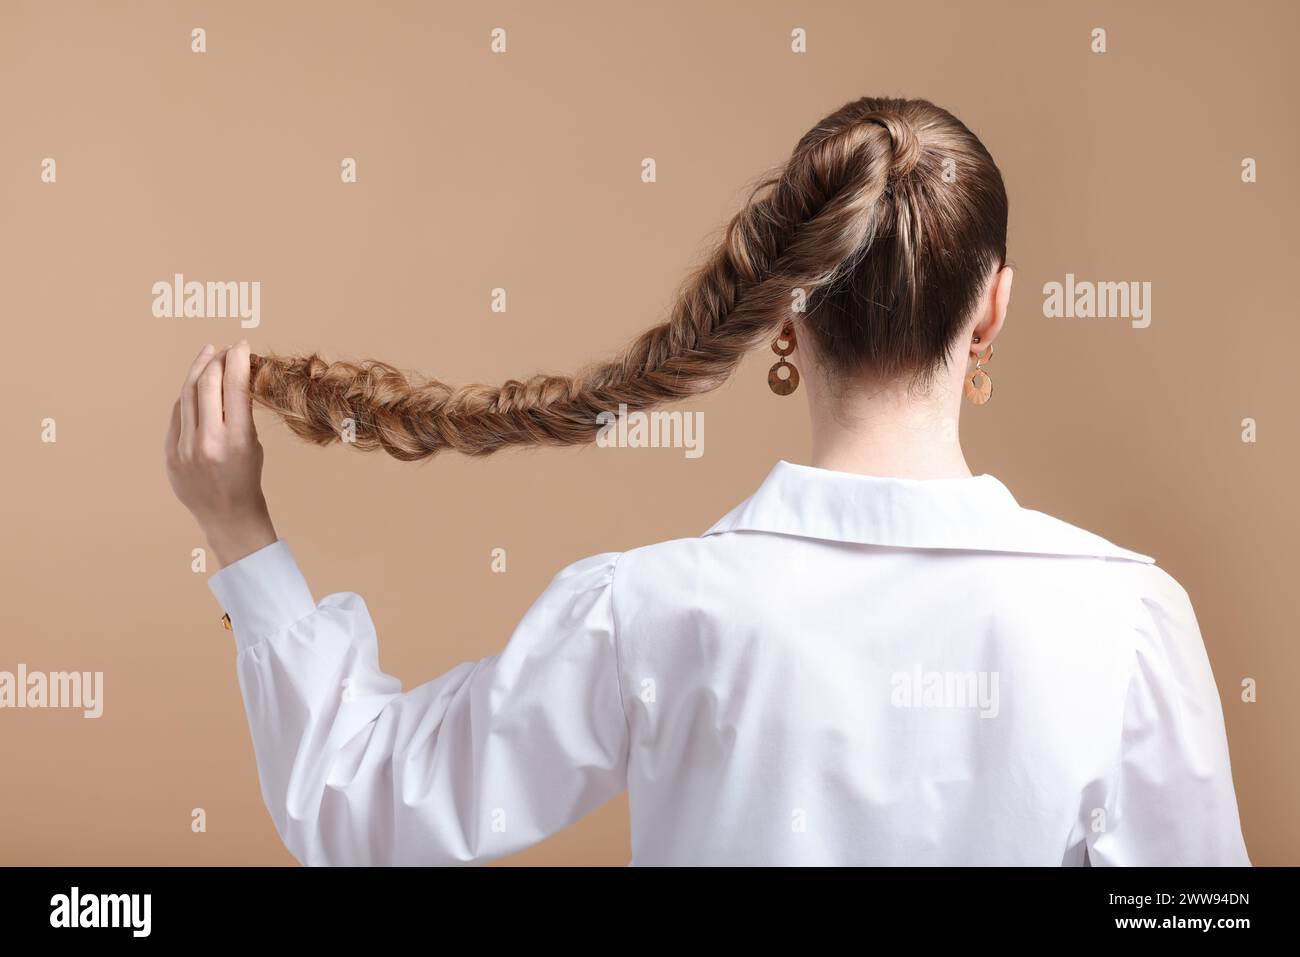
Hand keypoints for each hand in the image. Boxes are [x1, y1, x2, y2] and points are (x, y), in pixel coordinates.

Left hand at [164, 341, 277, 566]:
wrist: (227, 516)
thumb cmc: (247, 478)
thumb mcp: (253, 444)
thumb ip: (240, 412)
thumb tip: (234, 373)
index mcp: (237, 441)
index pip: (234, 387)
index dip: (237, 359)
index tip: (241, 344)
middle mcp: (208, 443)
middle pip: (206, 385)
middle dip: (216, 360)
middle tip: (224, 348)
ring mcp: (184, 449)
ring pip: (186, 395)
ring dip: (198, 371)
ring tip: (208, 356)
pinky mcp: (170, 454)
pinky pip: (177, 414)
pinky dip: (188, 395)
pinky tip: (196, 385)